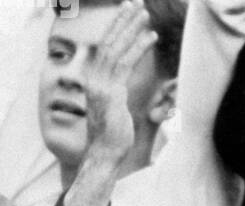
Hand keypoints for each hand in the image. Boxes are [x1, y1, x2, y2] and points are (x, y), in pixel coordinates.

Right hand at [78, 1, 157, 168]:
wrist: (105, 152)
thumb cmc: (113, 135)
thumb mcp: (113, 108)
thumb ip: (115, 92)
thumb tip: (119, 86)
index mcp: (93, 78)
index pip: (105, 46)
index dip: (116, 28)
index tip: (127, 13)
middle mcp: (94, 76)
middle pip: (109, 40)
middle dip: (122, 20)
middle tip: (135, 3)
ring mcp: (101, 83)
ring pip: (116, 47)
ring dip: (131, 28)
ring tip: (144, 13)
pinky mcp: (111, 91)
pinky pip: (125, 63)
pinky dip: (138, 47)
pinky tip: (150, 37)